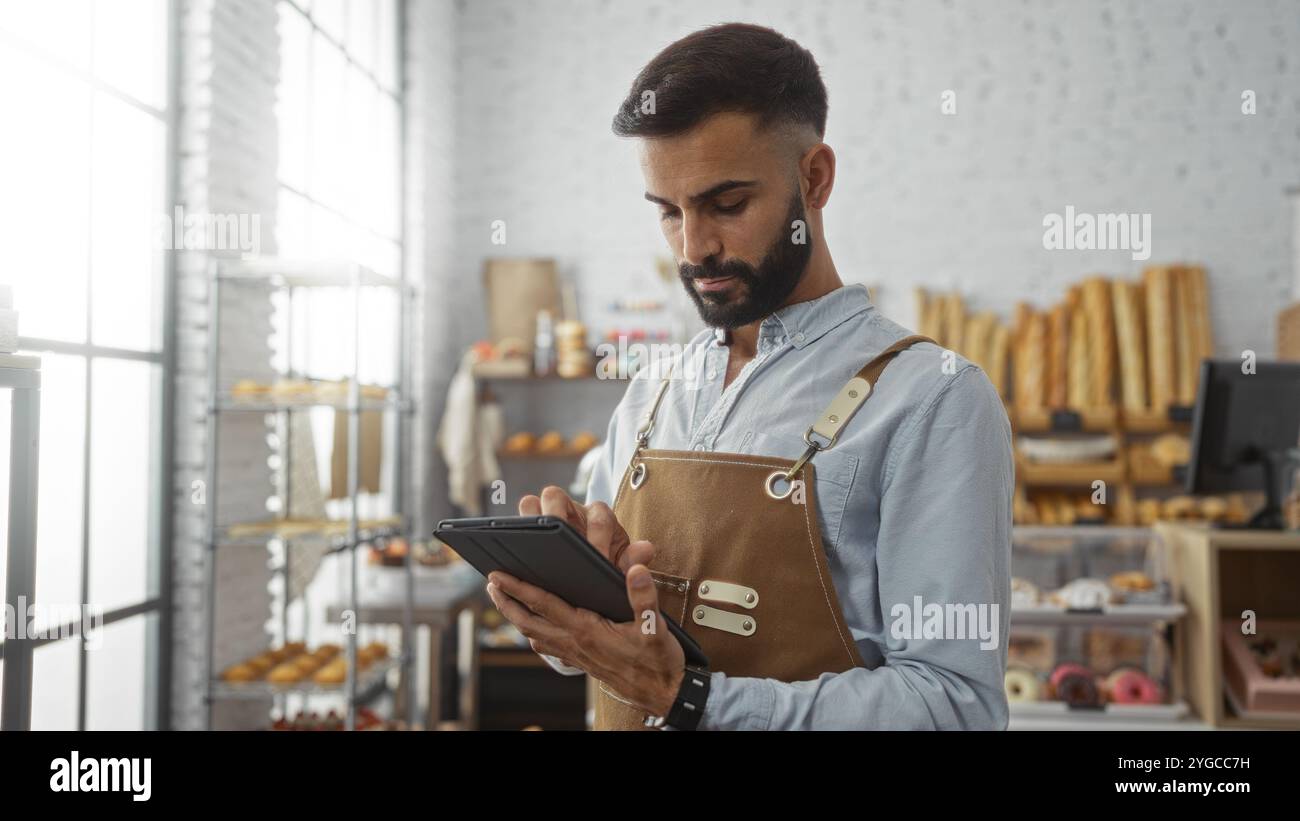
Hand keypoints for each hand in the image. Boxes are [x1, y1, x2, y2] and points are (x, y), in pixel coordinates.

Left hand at [484, 487, 683, 715]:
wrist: (662, 693)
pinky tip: (534, 625)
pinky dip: (533, 632)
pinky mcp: (579, 660)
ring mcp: (574, 654)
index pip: (544, 604)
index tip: (499, 576)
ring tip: (505, 600)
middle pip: (527, 621)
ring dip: (515, 617)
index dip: (518, 589)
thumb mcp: (655, 626)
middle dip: (506, 603)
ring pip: (533, 634)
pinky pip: (547, 645)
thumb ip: (643, 597)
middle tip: (491, 584)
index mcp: (586, 629)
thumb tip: (635, 569)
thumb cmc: (657, 661)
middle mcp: (574, 642)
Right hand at [517, 485, 655, 571]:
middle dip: (554, 513)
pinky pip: (516, 527)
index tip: (598, 557)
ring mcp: (546, 520)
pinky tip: (509, 563)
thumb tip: (646, 549)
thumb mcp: (622, 570)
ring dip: (527, 519)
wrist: (588, 585)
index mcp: (599, 518)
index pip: (599, 515)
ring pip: (531, 506)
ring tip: (524, 543)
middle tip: (554, 534)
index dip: (598, 534)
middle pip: (556, 497)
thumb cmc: (607, 572)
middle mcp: (572, 512)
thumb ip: (633, 560)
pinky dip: (513, 538)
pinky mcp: (529, 533)